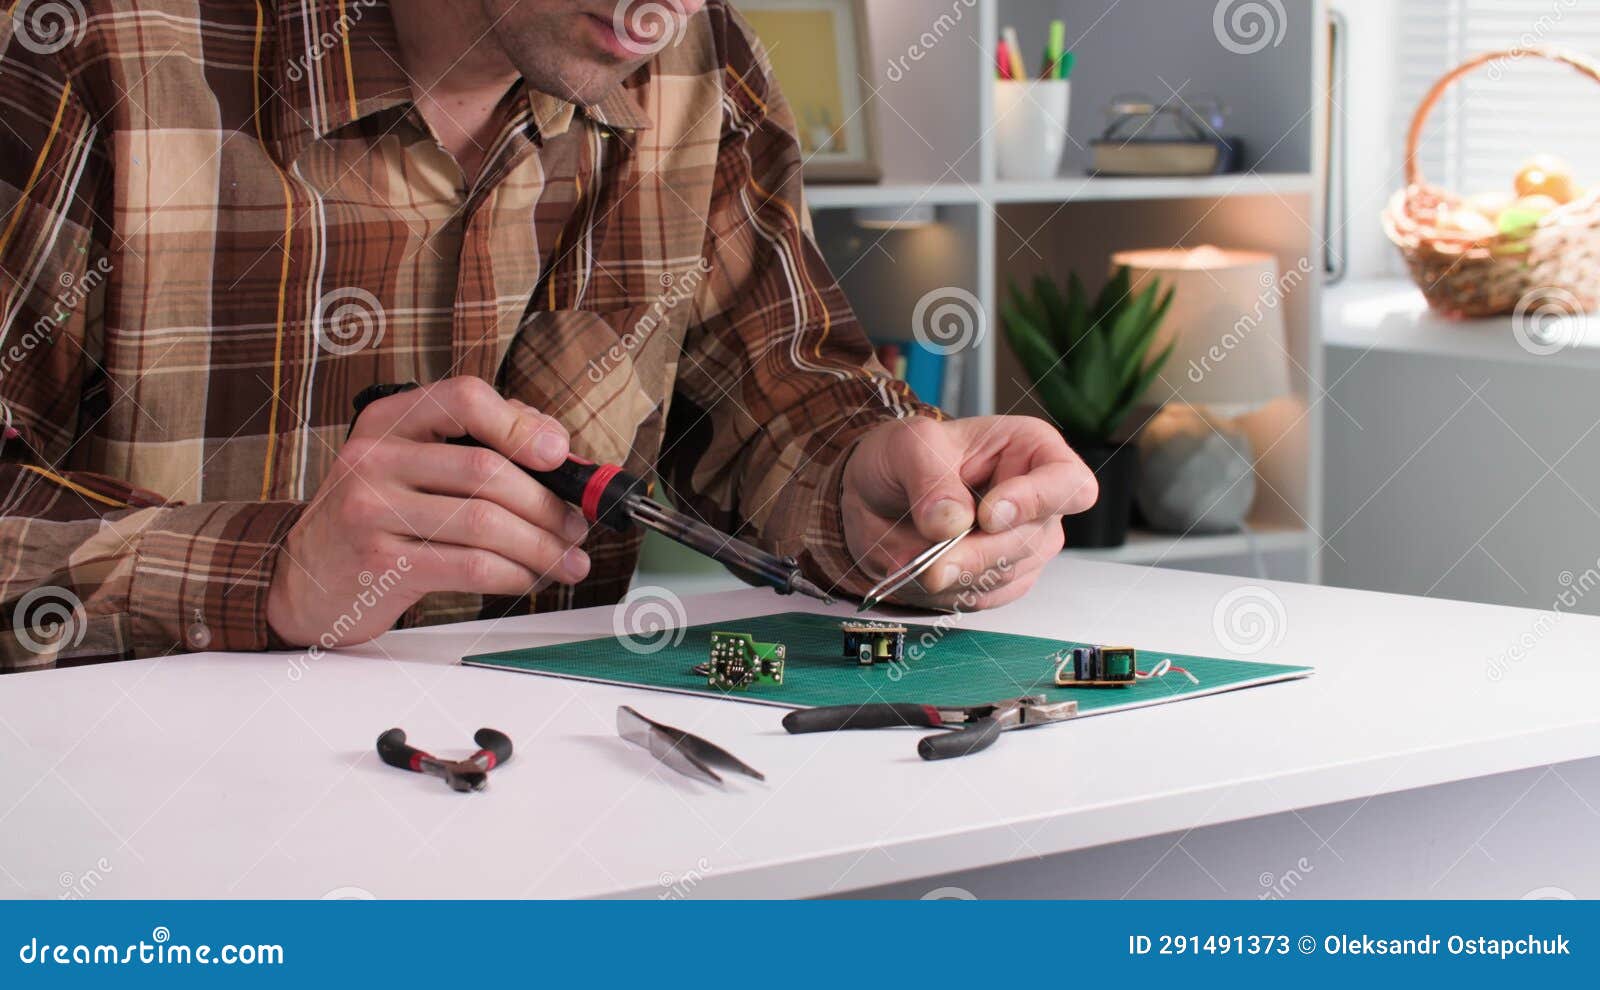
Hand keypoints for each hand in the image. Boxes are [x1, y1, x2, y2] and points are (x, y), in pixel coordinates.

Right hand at [265, 377, 591, 648]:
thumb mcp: (409, 464)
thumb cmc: (374, 516)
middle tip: (577, 525)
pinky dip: (515, 575)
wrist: (302, 577)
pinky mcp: (380, 564)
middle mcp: (374, 458)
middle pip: (487, 471)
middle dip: (548, 504)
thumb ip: (475, 443)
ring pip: (486, 524)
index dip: (522, 425)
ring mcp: (371, 511)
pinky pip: (471, 567)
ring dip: (542, 546)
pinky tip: (528, 578)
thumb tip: (553, 443)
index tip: (560, 455)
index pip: (463, 399)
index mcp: (388, 421)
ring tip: (567, 559)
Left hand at [840, 416, 1096, 610]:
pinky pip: (984, 597)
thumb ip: (929, 478)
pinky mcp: (1001, 579)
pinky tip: (920, 571)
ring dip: (954, 574)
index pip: (1068, 483)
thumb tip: (953, 522)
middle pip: (1034, 540)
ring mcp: (1024, 544)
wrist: (879, 495)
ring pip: (1007, 574)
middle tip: (931, 562)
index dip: (1036, 502)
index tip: (988, 516)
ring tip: (909, 559)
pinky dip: (947, 591)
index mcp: (1030, 449)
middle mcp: (1037, 500)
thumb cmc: (907, 456)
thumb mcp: (907, 446)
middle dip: (977, 554)